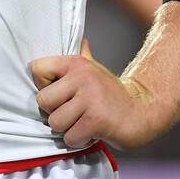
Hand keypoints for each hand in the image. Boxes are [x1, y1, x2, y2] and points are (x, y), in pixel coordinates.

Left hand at [32, 38, 161, 149]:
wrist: (142, 111)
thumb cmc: (111, 93)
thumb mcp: (95, 69)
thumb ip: (82, 56)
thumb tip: (79, 38)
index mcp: (76, 63)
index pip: (37, 69)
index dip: (44, 86)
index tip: (60, 93)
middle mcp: (82, 77)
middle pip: (43, 101)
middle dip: (55, 112)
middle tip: (74, 113)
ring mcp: (90, 98)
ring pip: (55, 122)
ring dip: (68, 129)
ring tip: (83, 122)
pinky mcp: (96, 120)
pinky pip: (70, 137)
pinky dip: (79, 140)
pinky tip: (92, 131)